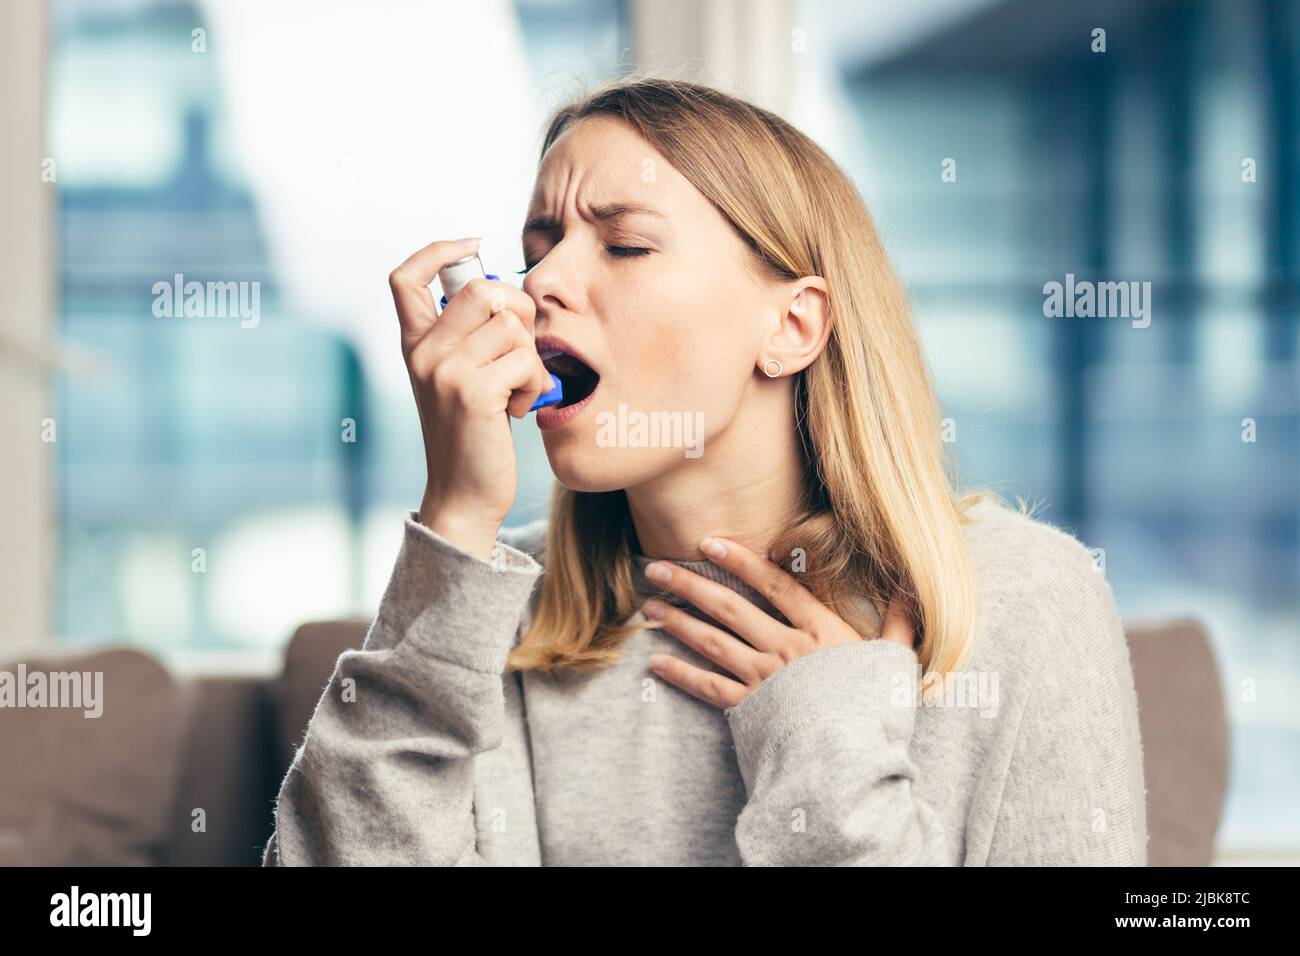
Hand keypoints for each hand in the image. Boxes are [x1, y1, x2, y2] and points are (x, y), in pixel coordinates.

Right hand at [388, 237, 552, 558]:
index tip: (474, 245)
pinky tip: (520, 408)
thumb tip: (510, 295)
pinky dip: (535, 384)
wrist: (464, 495)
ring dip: (531, 358)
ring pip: (512, 325)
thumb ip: (472, 338)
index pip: (405, 277)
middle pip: (482, 288)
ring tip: (518, 389)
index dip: (439, 250)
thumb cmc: (475, 435)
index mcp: (415, 345)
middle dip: (519, 310)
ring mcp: (444, 371)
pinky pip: (525, 360)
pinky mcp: (472, 392)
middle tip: (522, 348)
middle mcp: (422, 353)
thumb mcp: (462, 379)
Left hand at [641, 535, 915, 709]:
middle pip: (731, 608)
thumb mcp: (897, 661)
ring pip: (713, 642)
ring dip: (678, 622)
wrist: (857, 767)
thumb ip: (901, 620)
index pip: (775, 586)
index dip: (740, 561)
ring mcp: (766, 681)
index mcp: (822, 633)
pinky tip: (657, 662)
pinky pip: (709, 688)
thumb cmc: (880, 714)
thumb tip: (914, 585)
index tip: (709, 543)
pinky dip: (682, 674)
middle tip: (655, 567)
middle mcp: (787, 651)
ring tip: (649, 607)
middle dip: (691, 584)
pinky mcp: (751, 713)